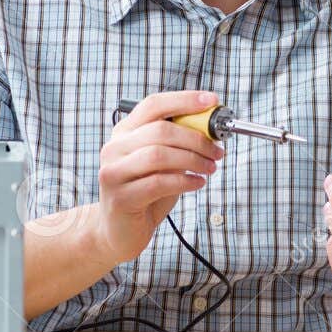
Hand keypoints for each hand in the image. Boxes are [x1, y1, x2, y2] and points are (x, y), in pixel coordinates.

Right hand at [94, 90, 224, 263]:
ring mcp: (113, 172)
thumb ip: (176, 143)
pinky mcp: (121, 198)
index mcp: (124, 132)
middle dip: (196, 138)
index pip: (153, 105)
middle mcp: (114, 148)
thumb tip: (209, 127)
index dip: (184, 100)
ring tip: (210, 168)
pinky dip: (185, 181)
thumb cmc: (146, 193)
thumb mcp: (162, 163)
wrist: (119, 231)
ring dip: (193, 159)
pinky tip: (198, 183)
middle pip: (160, 130)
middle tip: (217, 150)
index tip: (212, 101)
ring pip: (158, 155)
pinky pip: (159, 183)